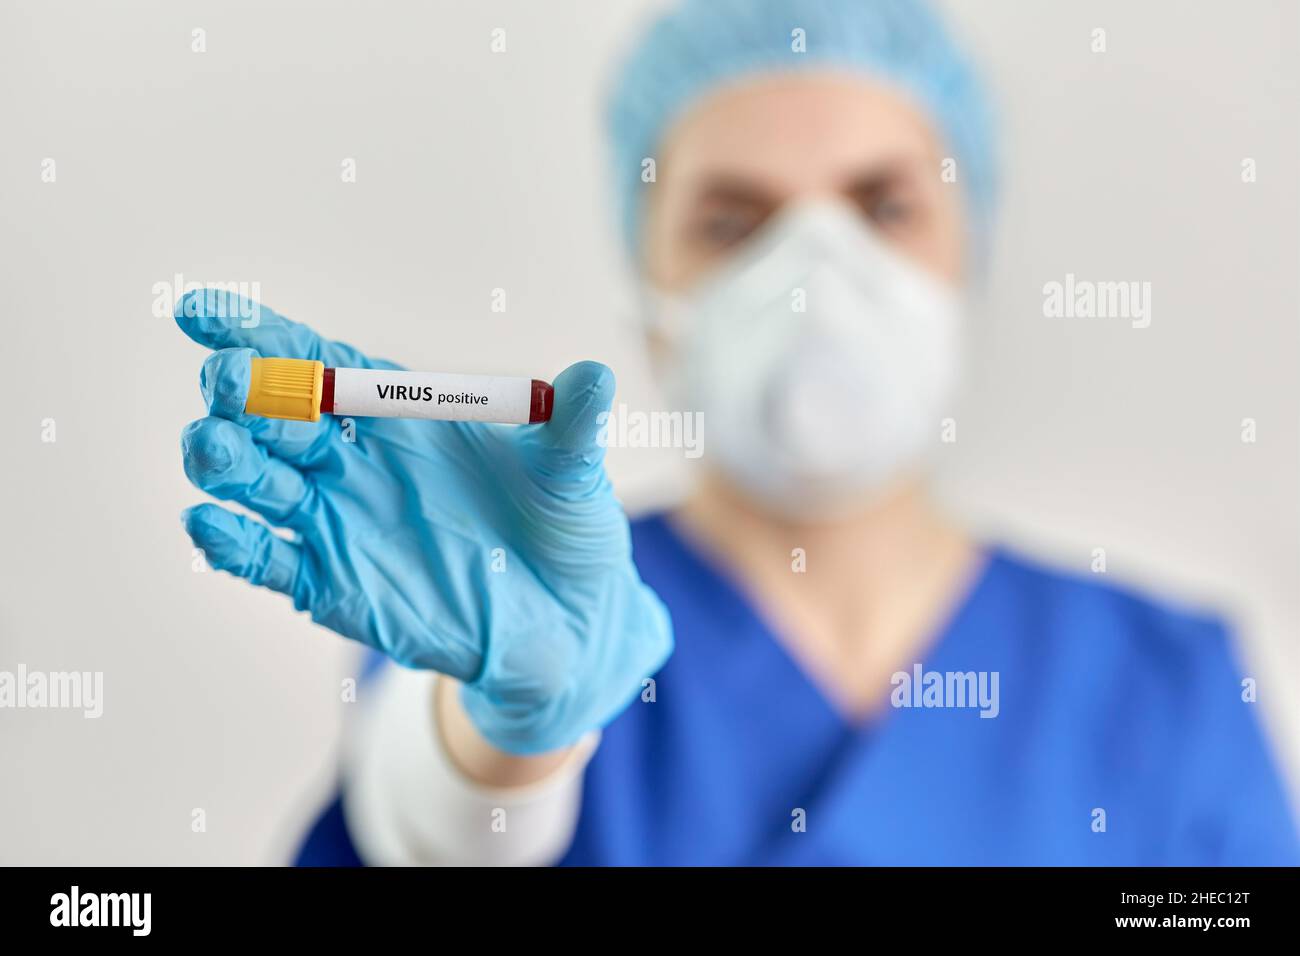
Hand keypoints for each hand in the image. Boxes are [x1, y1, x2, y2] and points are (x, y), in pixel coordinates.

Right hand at [176, 289, 672, 754]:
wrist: (568, 622)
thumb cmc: (568, 528)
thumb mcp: (575, 473)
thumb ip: (573, 426)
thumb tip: (595, 375)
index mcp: (402, 410)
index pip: (318, 361)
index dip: (260, 335)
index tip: (204, 313)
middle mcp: (355, 458)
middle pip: (275, 414)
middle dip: (243, 394)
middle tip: (229, 384)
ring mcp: (337, 519)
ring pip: (256, 481)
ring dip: (225, 460)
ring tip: (211, 445)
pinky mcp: (331, 582)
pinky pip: (267, 559)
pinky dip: (231, 542)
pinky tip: (210, 524)